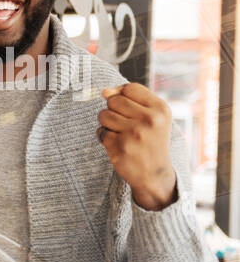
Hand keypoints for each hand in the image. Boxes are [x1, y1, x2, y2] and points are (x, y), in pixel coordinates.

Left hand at [98, 83, 176, 210]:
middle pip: (114, 100)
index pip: (130, 88)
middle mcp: (150, 119)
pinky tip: (118, 144)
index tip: (127, 108)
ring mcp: (134, 133)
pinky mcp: (120, 147)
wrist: (154, 173)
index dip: (122, 95)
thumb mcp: (153, 117)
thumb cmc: (151, 140)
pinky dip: (105, 137)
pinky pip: (100, 132)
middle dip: (112, 109)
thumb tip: (105, 91)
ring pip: (103, 115)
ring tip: (120, 132)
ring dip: (106, 123)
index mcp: (160, 108)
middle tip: (124, 123)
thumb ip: (131, 99)